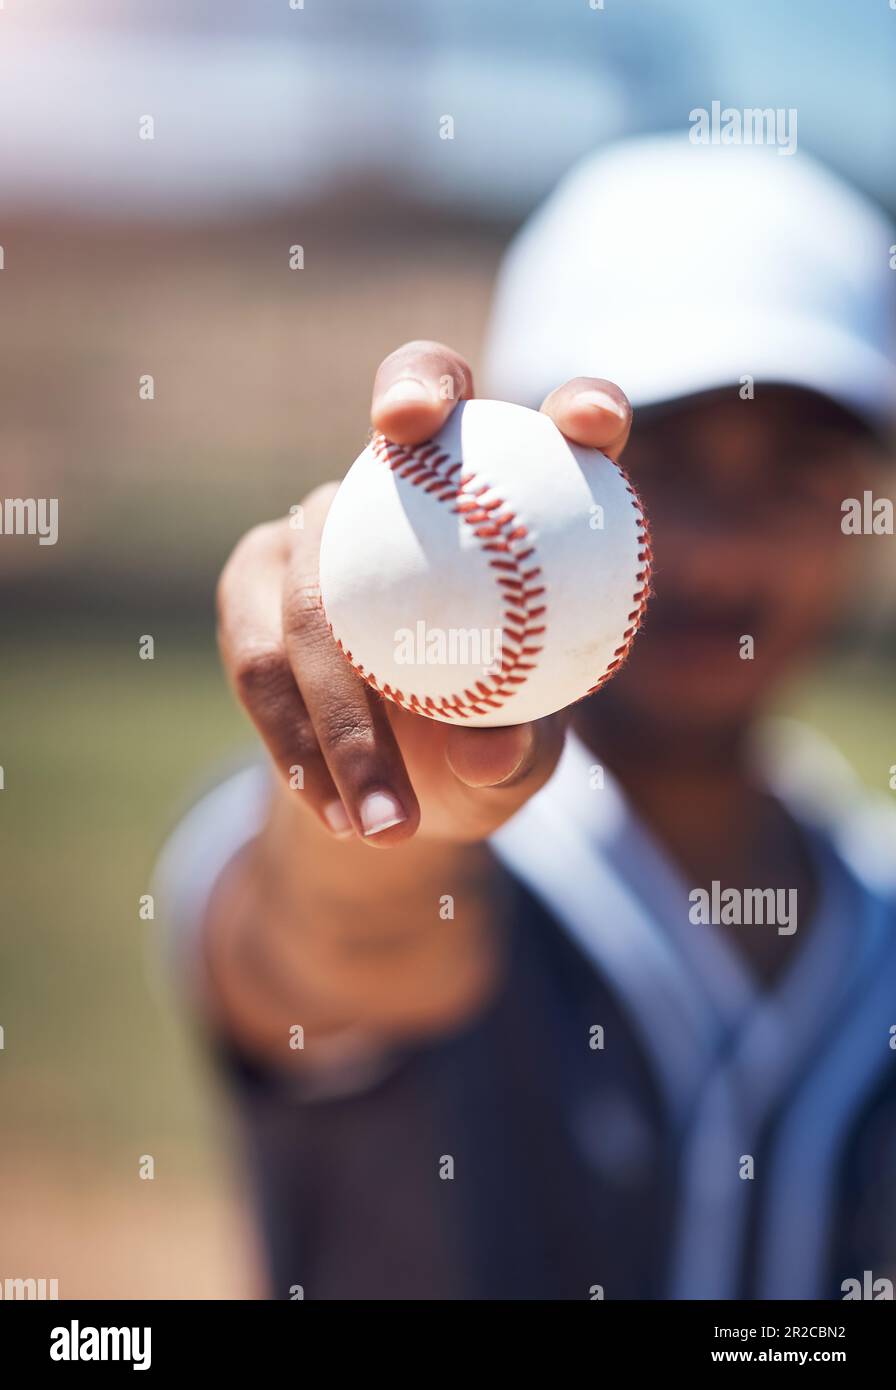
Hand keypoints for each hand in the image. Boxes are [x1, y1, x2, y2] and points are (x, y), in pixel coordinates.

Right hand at [216, 340, 631, 846]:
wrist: (386, 789)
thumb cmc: (478, 748)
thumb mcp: (517, 762)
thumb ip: (516, 747)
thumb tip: (488, 752)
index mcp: (505, 511)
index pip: (556, 431)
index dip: (580, 402)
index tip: (597, 426)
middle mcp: (408, 489)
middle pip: (407, 406)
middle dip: (411, 384)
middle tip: (405, 424)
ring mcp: (324, 528)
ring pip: (319, 575)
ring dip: (343, 701)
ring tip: (387, 812)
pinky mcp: (255, 577)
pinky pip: (261, 655)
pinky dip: (294, 734)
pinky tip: (329, 808)